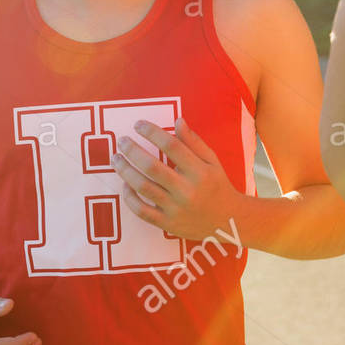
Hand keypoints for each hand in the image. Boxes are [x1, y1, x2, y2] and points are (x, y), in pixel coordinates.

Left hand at [112, 117, 239, 241]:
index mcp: (200, 171)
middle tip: (122, 141)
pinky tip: (125, 184)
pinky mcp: (168, 224)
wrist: (228, 222)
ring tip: (116, 158)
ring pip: (143, 188)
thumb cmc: (217, 186)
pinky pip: (142, 211)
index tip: (138, 125)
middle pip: (152, 167)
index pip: (172, 146)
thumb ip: (194, 142)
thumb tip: (178, 120)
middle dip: (132, 151)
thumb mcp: (212, 161)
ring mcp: (176, 209)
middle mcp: (187, 190)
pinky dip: (129, 197)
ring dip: (125, 171)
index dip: (152, 132)